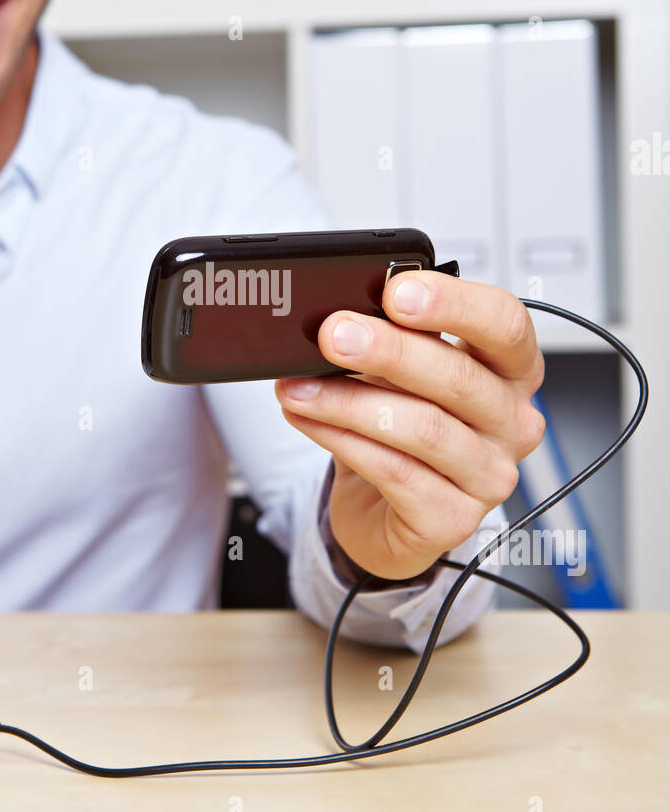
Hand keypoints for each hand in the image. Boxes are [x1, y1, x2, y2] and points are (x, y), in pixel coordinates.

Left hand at [274, 271, 545, 581]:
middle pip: (457, 376)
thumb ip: (390, 337)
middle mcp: (513, 422)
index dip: (454, 303)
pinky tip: (309, 419)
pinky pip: (394, 472)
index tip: (397, 291)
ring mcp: (489, 476)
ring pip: (421, 428)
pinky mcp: (453, 520)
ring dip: (348, 401)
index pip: (505, 323)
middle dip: (387, 350)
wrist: (383, 510)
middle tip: (332, 334)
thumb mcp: (399, 373)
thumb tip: (343, 314)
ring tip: (299, 386)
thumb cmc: (400, 428)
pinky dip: (343, 440)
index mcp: (512, 369)